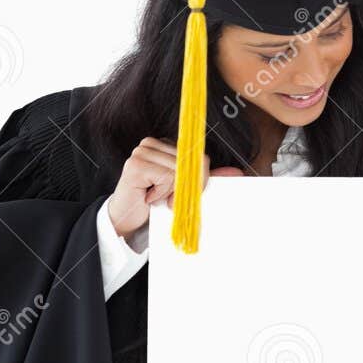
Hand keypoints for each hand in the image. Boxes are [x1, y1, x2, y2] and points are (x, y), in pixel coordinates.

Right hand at [106, 137, 241, 238]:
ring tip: (155, 195)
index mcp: (165, 145)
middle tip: (169, 197)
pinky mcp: (136, 164)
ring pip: (180, 170)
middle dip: (185, 186)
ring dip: (171, 191)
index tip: (188, 192)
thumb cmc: (153, 202)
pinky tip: (148, 195)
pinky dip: (162, 192)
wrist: (126, 219)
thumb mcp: (183, 187)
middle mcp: (152, 143)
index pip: (197, 155)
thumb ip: (205, 177)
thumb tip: (236, 172)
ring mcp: (142, 151)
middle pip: (191, 162)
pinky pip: (167, 178)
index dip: (199, 176)